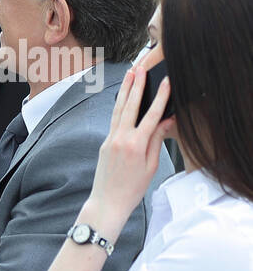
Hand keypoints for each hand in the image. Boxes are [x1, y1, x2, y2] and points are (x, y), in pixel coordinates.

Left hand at [84, 63, 175, 235]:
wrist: (107, 202)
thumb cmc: (132, 188)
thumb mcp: (151, 166)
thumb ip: (156, 141)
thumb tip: (166, 121)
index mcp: (136, 145)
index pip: (151, 115)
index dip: (160, 97)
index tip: (166, 82)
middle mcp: (120, 139)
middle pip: (130, 107)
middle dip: (137, 86)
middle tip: (141, 68)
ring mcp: (110, 140)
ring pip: (118, 111)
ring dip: (125, 91)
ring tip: (130, 75)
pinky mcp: (105, 144)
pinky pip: (114, 121)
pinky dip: (119, 107)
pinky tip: (123, 97)